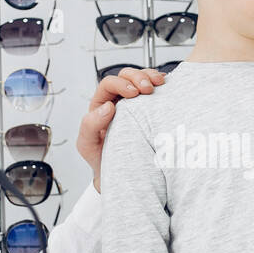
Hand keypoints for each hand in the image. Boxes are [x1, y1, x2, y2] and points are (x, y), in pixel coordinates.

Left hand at [77, 66, 165, 190]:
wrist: (121, 176)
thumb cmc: (102, 160)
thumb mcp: (87, 144)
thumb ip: (89, 125)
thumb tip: (107, 107)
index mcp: (101, 106)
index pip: (109, 84)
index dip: (121, 84)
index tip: (133, 92)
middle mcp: (118, 102)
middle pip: (127, 76)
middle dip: (138, 77)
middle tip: (148, 89)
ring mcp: (137, 106)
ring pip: (142, 79)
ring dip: (151, 77)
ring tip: (160, 84)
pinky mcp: (151, 112)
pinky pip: (157, 91)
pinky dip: (163, 86)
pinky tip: (166, 87)